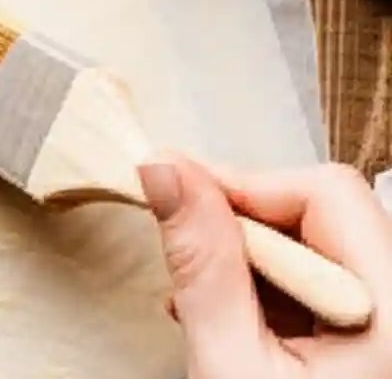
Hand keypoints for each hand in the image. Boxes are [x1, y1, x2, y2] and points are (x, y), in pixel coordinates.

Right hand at [137, 157, 391, 377]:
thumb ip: (202, 267)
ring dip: (249, 256)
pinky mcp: (372, 333)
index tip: (174, 193)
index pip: (326, 193)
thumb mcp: (230, 363)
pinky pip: (322, 278)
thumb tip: (165, 174)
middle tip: (181, 248)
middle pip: (324, 210)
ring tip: (198, 300)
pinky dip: (268, 285)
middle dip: (242, 224)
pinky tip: (228, 316)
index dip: (244, 186)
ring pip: (318, 241)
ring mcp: (389, 314)